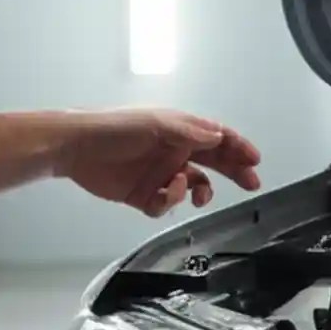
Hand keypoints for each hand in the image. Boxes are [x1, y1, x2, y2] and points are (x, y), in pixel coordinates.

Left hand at [58, 109, 261, 217]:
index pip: (218, 138)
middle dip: (234, 172)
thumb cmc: (113, 129)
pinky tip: (162, 194)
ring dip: (201, 192)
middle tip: (251, 183)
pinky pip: (167, 205)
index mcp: (179, 131)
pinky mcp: (144, 195)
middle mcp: (174, 152)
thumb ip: (190, 133)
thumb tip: (218, 137)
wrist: (75, 148)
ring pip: (194, 188)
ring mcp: (160, 174)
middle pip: (214, 163)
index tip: (254, 160)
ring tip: (199, 195)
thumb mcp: (157, 125)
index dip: (238, 148)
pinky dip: (169, 203)